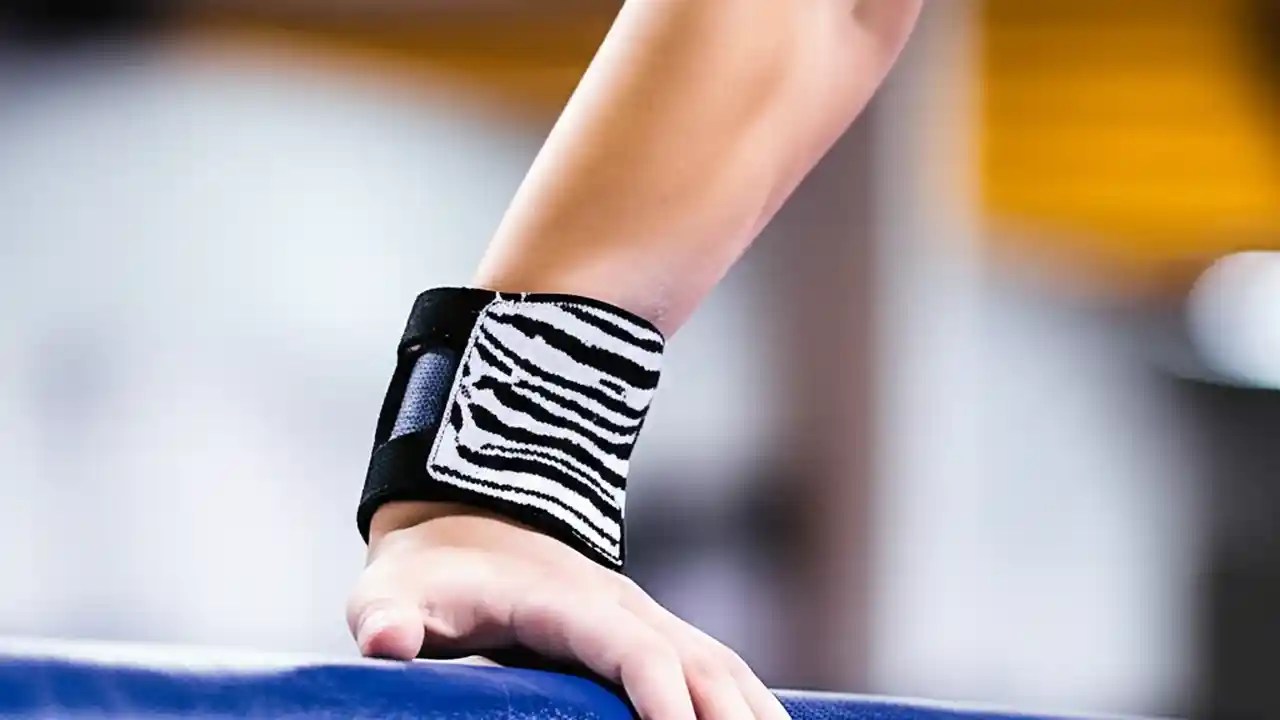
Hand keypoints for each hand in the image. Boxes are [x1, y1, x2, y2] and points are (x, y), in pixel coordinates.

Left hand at [347, 502, 788, 719]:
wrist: (467, 521)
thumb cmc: (429, 573)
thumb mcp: (393, 588)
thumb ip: (385, 614)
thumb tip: (384, 641)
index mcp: (566, 601)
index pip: (633, 649)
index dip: (663, 695)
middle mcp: (622, 606)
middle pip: (701, 663)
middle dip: (731, 719)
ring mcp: (644, 618)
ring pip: (723, 667)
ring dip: (755, 714)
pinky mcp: (652, 634)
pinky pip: (717, 670)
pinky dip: (750, 704)